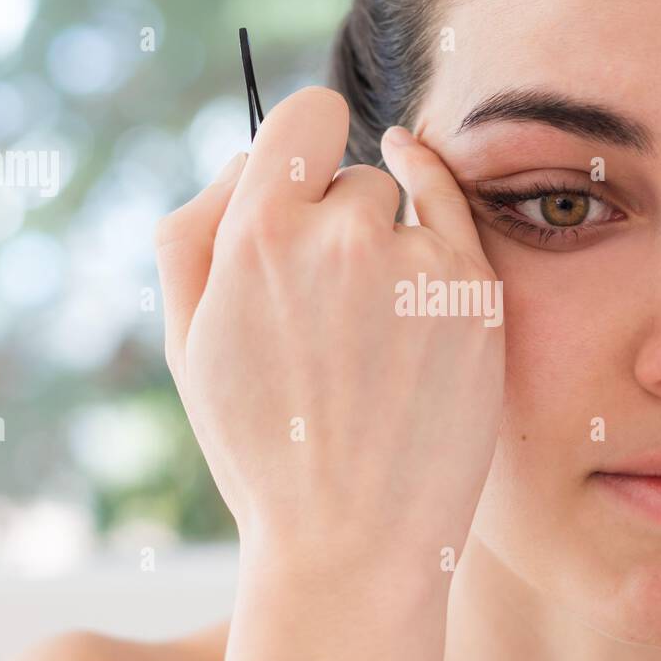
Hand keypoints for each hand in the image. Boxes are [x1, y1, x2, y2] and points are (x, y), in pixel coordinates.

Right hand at [155, 86, 503, 660]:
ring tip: (372, 332)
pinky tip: (426, 253)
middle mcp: (343, 234)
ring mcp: (418, 263)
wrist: (350, 542)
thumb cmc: (260, 444)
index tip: (311, 174)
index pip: (304, 117)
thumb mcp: (186, 340)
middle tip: (330, 304)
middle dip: (342, 219)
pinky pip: (460, 224)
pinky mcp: (475, 295)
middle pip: (355, 175)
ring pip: (408, 206)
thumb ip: (196, 227)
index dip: (306, 144)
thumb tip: (252, 157)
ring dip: (392, 242)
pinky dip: (443, 227)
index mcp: (259, 236)